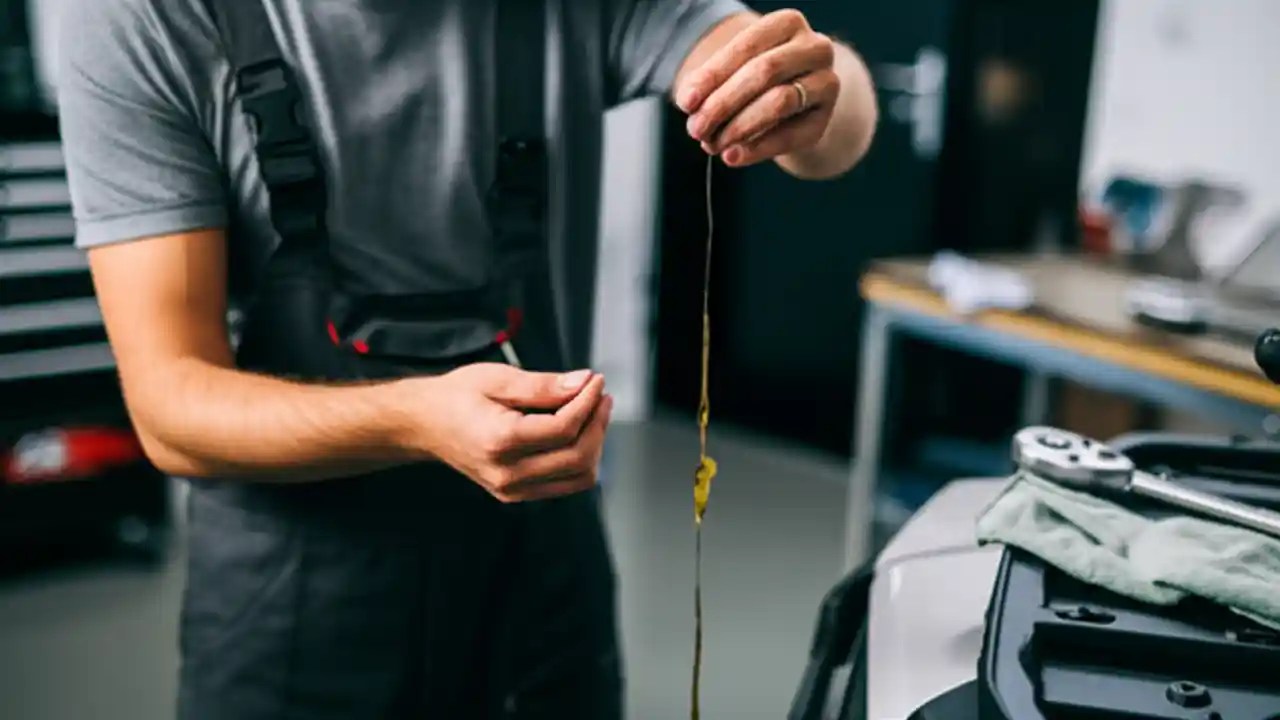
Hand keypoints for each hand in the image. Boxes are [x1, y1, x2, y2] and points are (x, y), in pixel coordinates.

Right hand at [407, 364, 612, 502]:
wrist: (425, 424)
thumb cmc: (458, 396)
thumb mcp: (497, 378)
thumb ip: (543, 385)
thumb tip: (583, 383)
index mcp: (500, 441)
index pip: (564, 429)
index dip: (588, 403)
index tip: (596, 381)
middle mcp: (507, 473)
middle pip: (578, 457)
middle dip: (597, 423)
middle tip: (600, 395)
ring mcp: (512, 490)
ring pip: (578, 476)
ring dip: (594, 443)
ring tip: (592, 412)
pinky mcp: (516, 495)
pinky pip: (565, 483)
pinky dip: (580, 458)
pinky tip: (577, 431)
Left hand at [675, 9, 837, 167]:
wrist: (792, 105)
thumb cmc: (754, 81)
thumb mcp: (732, 74)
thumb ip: (711, 86)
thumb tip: (692, 106)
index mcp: (788, 24)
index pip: (747, 46)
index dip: (713, 75)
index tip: (686, 102)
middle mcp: (814, 47)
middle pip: (764, 72)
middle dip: (723, 103)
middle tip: (696, 129)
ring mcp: (826, 82)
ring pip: (780, 102)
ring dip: (739, 126)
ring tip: (712, 144)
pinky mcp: (824, 119)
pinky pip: (790, 136)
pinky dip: (757, 149)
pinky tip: (733, 156)